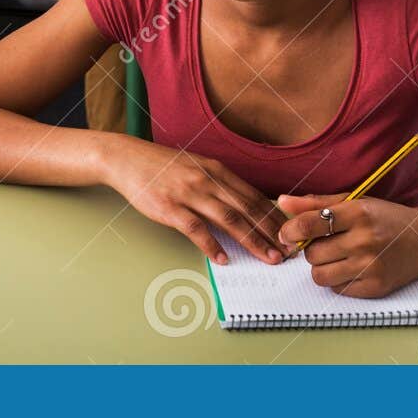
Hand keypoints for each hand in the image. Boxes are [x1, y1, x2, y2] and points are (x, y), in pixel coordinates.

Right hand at [106, 140, 287, 264]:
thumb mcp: (197, 167)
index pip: (253, 196)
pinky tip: (223, 259)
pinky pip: (196, 229)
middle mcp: (207, 180)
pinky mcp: (170, 207)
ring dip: (252, 241)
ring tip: (267, 258)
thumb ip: (220, 184)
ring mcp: (189, 193)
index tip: (290, 233)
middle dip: (271, 232)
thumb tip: (246, 206)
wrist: (127, 158)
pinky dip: (212, 246)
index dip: (274, 217)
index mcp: (217, 170)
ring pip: (229, 219)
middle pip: (247, 208)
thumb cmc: (163, 166)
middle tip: (288, 252)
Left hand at [277, 193, 417, 297]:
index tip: (286, 233)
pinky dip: (338, 281)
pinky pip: (337, 290)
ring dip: (322, 267)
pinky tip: (352, 268)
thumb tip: (281, 203)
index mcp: (358, 213)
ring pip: (320, 275)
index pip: (310, 223)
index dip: (290, 230)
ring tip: (337, 256)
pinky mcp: (375, 288)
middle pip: (312, 254)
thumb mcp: (354, 202)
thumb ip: (315, 203)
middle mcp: (364, 240)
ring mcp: (371, 266)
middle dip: (312, 249)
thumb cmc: (385, 218)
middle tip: (327, 243)